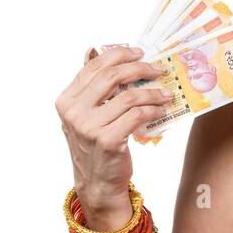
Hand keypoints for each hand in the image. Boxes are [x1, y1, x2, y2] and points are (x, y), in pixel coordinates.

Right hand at [55, 45, 171, 224]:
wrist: (98, 183)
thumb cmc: (96, 146)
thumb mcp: (85, 115)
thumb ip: (90, 87)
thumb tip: (93, 50)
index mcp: (67, 100)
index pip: (94, 66)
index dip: (119, 54)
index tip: (139, 52)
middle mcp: (74, 112)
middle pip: (111, 76)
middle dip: (139, 67)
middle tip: (157, 69)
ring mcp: (89, 127)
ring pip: (128, 96)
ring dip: (152, 92)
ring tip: (165, 93)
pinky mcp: (108, 140)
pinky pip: (137, 115)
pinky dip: (153, 109)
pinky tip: (161, 109)